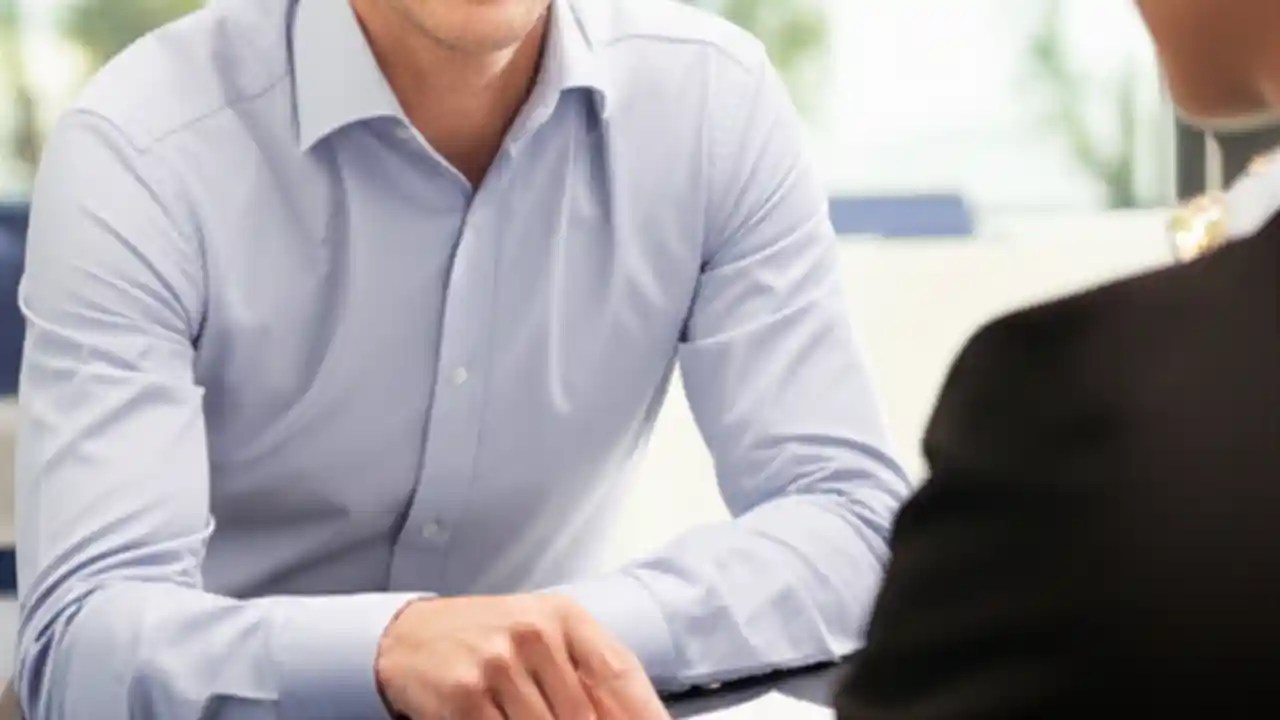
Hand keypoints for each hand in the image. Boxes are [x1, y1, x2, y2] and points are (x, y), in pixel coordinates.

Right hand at [375, 594, 669, 719]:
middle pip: (585, 714)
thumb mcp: (543, 632)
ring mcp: (499, 663)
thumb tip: (635, 715)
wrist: (410, 634)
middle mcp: (535, 633)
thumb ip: (587, 669)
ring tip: (527, 716)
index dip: (642, 713)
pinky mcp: (467, 693)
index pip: (619, 674)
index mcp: (564, 616)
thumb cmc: (485, 635)